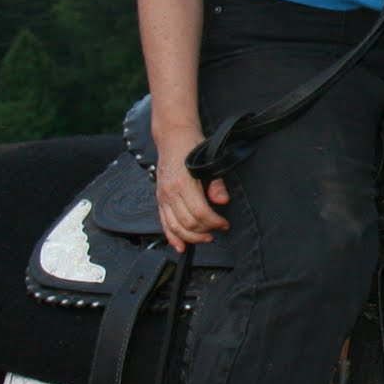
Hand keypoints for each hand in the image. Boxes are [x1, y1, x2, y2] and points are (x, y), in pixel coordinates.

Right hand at [153, 127, 230, 253]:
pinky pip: (163, 223)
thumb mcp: (209, 161)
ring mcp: (162, 197)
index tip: (225, 223)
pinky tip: (180, 246)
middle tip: (218, 230)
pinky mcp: (159, 199)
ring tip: (205, 238)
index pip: (200, 213)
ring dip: (191, 237)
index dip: (215, 222)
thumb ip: (216, 184)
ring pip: (175, 227)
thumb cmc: (192, 146)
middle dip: (205, 231)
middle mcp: (170, 192)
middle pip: (188, 223)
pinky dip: (171, 237)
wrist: (173, 137)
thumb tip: (223, 201)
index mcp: (183, 183)